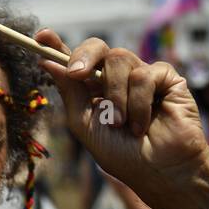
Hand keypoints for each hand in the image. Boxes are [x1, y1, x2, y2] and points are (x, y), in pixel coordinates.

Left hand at [34, 30, 208, 208]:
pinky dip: (139, 102)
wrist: (160, 172)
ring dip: (116, 96)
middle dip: (84, 56)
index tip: (41, 36)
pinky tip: (143, 124)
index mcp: (95, 90)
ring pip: (120, 59)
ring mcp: (142, 76)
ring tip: (121, 124)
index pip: (76, 61)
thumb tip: (47, 61)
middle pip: (98, 47)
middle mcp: (117, 79)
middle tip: (78, 74)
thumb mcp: (86, 124)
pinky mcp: (166, 78)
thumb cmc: (123, 155)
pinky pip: (145, 74)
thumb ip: (70, 92)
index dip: (58, 45)